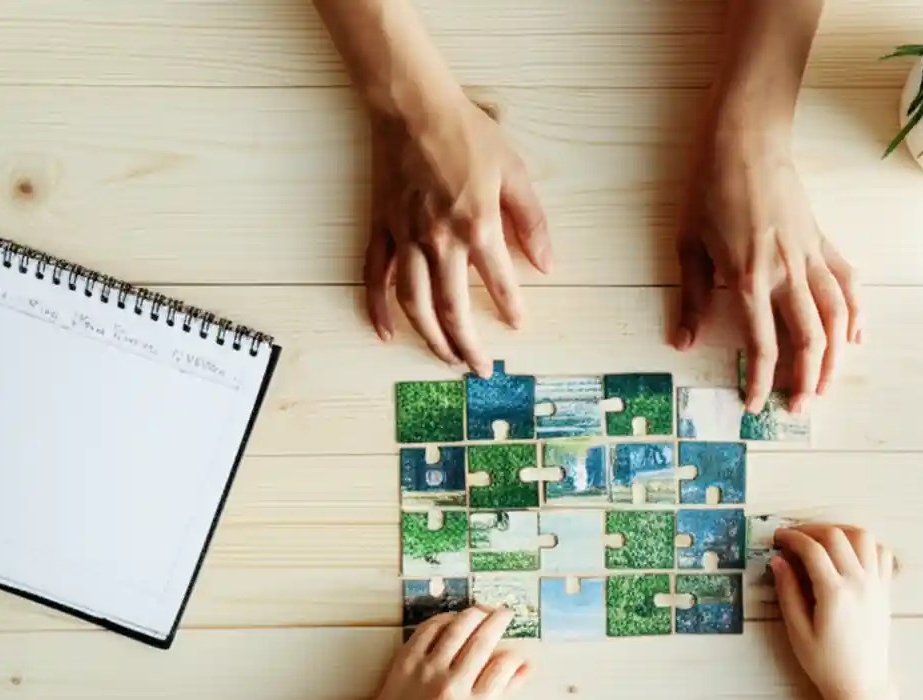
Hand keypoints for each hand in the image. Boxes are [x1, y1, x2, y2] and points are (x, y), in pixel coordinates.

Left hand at [357, 607, 531, 699]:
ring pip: (458, 629)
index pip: (502, 668)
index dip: (514, 655)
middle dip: (499, 621)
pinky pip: (429, 629)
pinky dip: (444, 618)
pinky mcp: (406, 660)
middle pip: (483, 641)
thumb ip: (501, 693)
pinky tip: (453, 617)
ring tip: (484, 608)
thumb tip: (524, 668)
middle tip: (505, 612)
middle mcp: (451, 687)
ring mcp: (427, 671)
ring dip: (475, 613)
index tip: (515, 650)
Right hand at [364, 96, 551, 375]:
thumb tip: (547, 264)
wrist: (412, 107)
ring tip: (445, 358)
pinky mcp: (381, 228)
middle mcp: (439, 240)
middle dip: (467, 345)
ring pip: (414, 303)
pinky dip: (377, 308)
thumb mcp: (514, 172)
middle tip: (479, 369)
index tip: (518, 326)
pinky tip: (387, 332)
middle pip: (452, 308)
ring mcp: (405, 237)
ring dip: (430, 337)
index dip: (511, 310)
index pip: (499, 284)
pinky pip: (375, 276)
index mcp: (477, 226)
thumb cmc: (467, 134)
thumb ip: (532, 222)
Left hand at [674, 125, 860, 413]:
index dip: (759, 380)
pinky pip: (847, 281)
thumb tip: (684, 343)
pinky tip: (855, 335)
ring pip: (836, 317)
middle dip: (806, 380)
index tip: (754, 404)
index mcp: (750, 278)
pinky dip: (855, 311)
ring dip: (835, 356)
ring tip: (828, 384)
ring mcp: (810, 256)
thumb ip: (692, 298)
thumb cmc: (709, 189)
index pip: (761, 344)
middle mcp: (787, 273)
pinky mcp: (822, 240)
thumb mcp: (688, 245)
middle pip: (808, 339)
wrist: (745, 141)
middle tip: (798, 408)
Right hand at [772, 525, 899, 699]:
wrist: (861, 683)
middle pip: (836, 536)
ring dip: (840, 530)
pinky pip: (882, 553)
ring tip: (822, 538)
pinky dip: (866, 544)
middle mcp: (859, 583)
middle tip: (795, 536)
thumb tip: (778, 561)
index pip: (812, 549)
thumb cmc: (827, 663)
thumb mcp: (798, 631)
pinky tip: (849, 551)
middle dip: (811, 529)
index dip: (792, 538)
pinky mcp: (885, 591)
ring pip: (863, 537)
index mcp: (834, 593)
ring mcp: (876, 585)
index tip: (779, 538)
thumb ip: (787, 592)